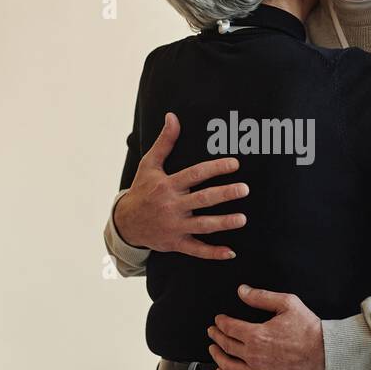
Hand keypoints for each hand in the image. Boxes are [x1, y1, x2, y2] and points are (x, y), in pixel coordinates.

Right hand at [113, 112, 248, 259]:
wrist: (125, 223)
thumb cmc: (142, 190)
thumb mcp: (149, 164)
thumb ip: (164, 142)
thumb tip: (172, 116)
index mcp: (168, 185)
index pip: (195, 174)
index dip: (215, 168)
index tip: (235, 164)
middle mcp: (172, 205)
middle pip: (202, 199)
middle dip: (224, 194)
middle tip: (244, 189)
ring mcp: (174, 226)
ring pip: (202, 225)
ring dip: (223, 223)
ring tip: (242, 219)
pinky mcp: (175, 243)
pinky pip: (196, 250)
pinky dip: (213, 253)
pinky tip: (230, 252)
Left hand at [206, 286, 324, 369]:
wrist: (326, 354)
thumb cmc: (309, 329)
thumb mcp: (287, 303)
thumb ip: (261, 296)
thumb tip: (242, 290)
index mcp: (257, 335)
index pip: (230, 328)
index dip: (221, 322)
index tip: (218, 319)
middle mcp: (254, 356)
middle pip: (226, 346)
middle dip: (216, 336)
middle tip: (212, 331)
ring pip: (228, 367)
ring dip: (217, 356)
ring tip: (213, 349)